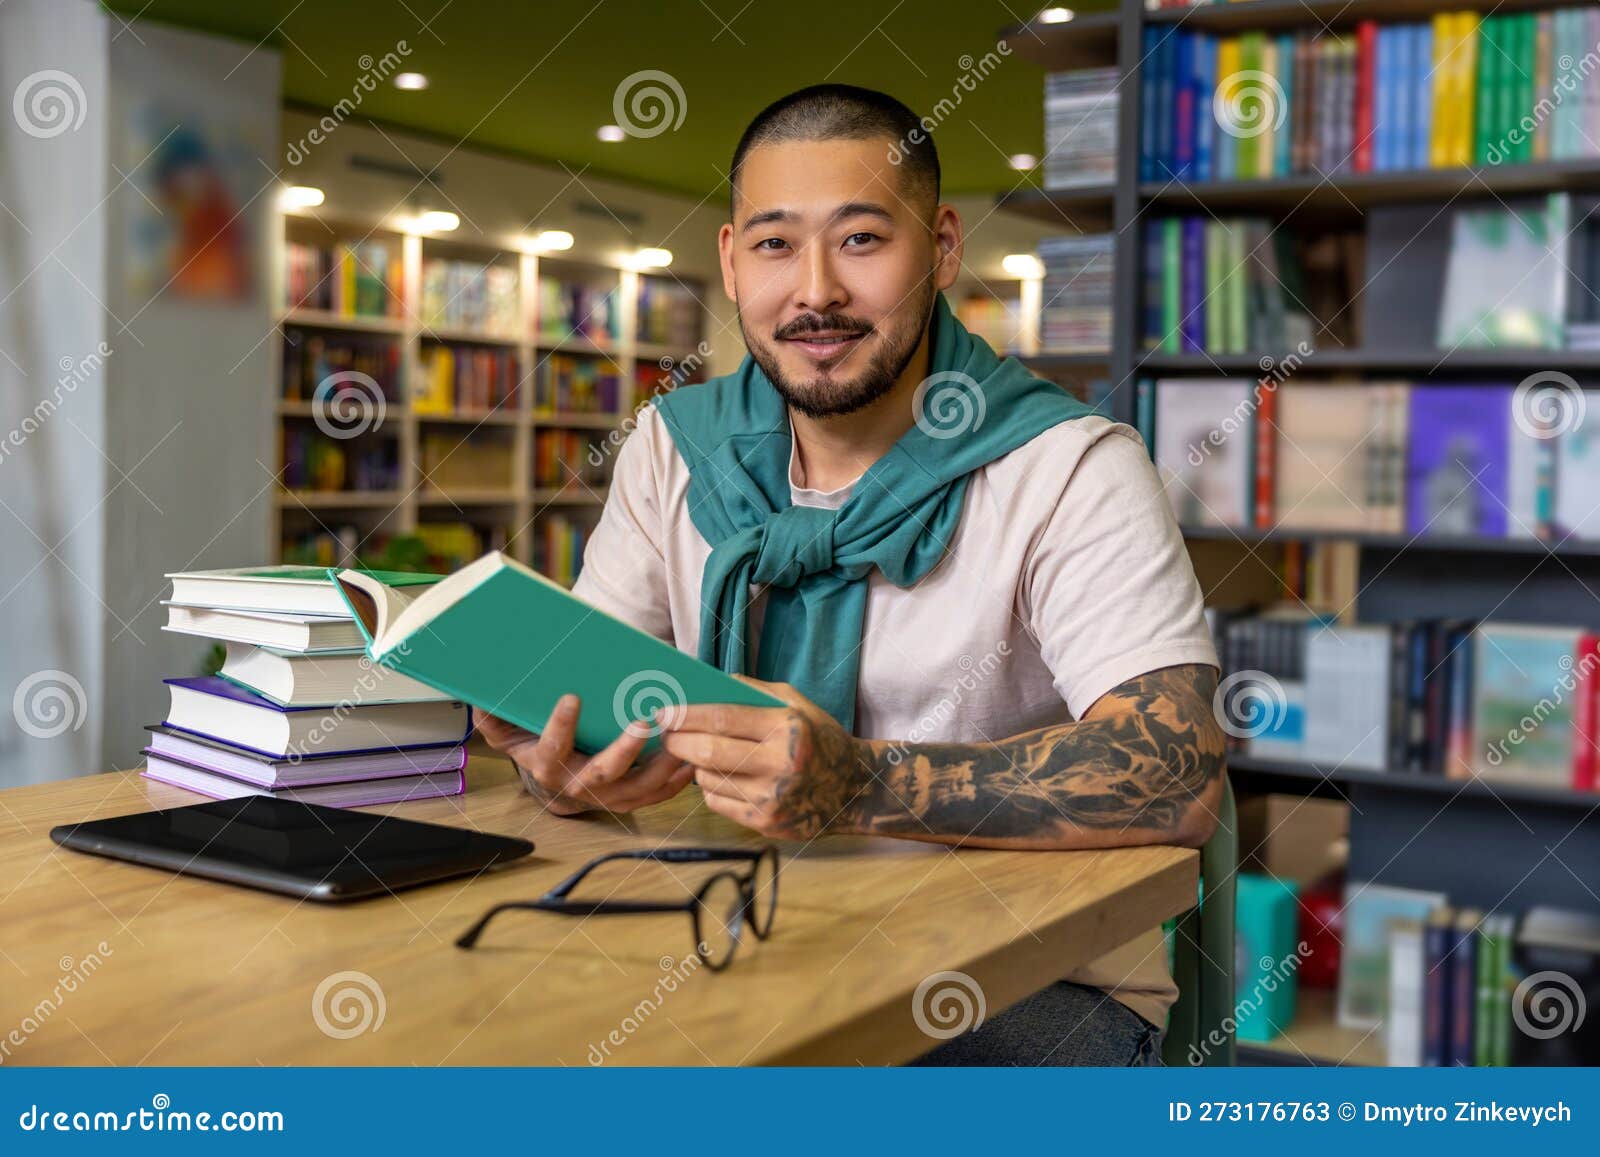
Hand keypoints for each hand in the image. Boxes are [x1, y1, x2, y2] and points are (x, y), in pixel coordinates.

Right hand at [475, 694, 694, 816]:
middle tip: (642, 721)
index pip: (552, 747)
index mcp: (547, 766)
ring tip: (680, 738)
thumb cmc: (536, 746)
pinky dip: (678, 779)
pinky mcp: (633, 799)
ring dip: (663, 766)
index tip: (572, 697)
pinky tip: (692, 757)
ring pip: (640, 788)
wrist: (555, 781)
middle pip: (604, 773)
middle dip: (624, 749)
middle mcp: (579, 786)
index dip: (561, 726)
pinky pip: (659, 794)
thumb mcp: (507, 732)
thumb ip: (493, 717)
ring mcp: (609, 796)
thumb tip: (480, 697)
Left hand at [657, 678, 873, 838]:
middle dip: (678, 741)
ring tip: (698, 753)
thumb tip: (706, 684)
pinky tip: (721, 776)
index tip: (663, 710)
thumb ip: (753, 691)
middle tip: (666, 732)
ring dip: (695, 765)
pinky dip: (710, 787)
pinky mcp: (765, 823)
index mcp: (788, 728)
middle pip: (708, 752)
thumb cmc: (820, 739)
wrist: (854, 790)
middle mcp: (780, 764)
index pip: (724, 718)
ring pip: (708, 779)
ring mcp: (772, 798)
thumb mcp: (797, 704)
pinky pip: (717, 802)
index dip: (686, 714)